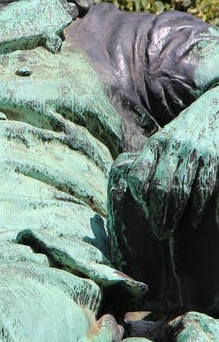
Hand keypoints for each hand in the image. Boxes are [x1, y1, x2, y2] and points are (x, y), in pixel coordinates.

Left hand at [112, 86, 218, 238]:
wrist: (215, 109)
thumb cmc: (184, 134)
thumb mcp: (163, 142)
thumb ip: (149, 162)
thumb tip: (131, 193)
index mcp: (155, 144)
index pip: (137, 175)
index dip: (137, 197)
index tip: (141, 212)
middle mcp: (172, 146)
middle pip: (158, 188)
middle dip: (156, 214)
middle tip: (157, 232)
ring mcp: (194, 152)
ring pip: (179, 191)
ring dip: (174, 216)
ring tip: (170, 230)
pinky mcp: (214, 157)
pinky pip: (203, 188)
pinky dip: (198, 208)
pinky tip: (192, 220)